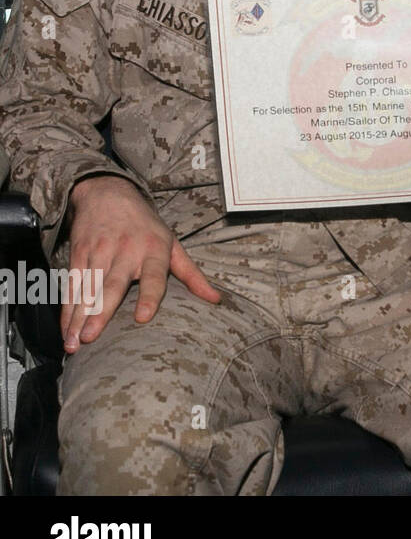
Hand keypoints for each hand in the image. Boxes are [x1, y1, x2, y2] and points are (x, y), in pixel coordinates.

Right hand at [62, 175, 220, 352]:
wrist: (108, 194)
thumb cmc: (146, 226)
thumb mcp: (173, 244)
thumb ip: (192, 275)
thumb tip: (216, 299)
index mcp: (154, 250)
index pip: (154, 276)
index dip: (150, 297)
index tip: (143, 317)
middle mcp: (126, 252)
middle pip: (112, 285)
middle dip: (100, 312)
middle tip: (92, 337)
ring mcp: (99, 253)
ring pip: (87, 290)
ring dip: (78, 318)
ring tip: (73, 343)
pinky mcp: (79, 255)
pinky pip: (72, 287)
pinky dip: (67, 310)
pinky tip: (65, 330)